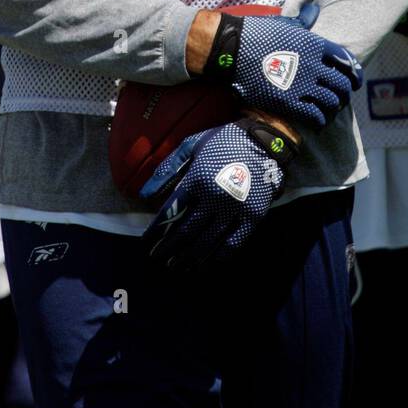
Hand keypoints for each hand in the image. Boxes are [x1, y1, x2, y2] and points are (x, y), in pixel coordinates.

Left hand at [140, 118, 297, 268]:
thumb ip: (166, 169)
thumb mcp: (191, 146)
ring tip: (178, 266)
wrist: (265, 141)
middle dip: (170, 247)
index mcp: (197, 178)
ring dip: (190, 257)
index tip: (147, 242)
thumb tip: (142, 195)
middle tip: (158, 258)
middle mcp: (215, 197)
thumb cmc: (224, 141)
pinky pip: (234, 244)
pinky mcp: (253, 217)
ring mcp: (235, 209)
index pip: (171, 212)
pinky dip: (218, 257)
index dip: (157, 230)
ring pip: (208, 241)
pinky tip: (207, 263)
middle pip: (187, 231)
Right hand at [203, 3, 361, 130]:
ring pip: (331, 101)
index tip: (354, 82)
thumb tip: (314, 10)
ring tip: (328, 111)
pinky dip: (319, 120)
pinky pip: (314, 115)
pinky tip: (317, 122)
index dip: (354, 74)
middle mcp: (314, 65)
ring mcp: (302, 84)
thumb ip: (304, 21)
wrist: (233, 49)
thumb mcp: (285, 24)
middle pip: (342, 84)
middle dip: (344, 94)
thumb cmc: (257, 33)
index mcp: (316, 45)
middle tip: (340, 99)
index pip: (347, 61)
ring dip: (332, 108)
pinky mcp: (289, 101)